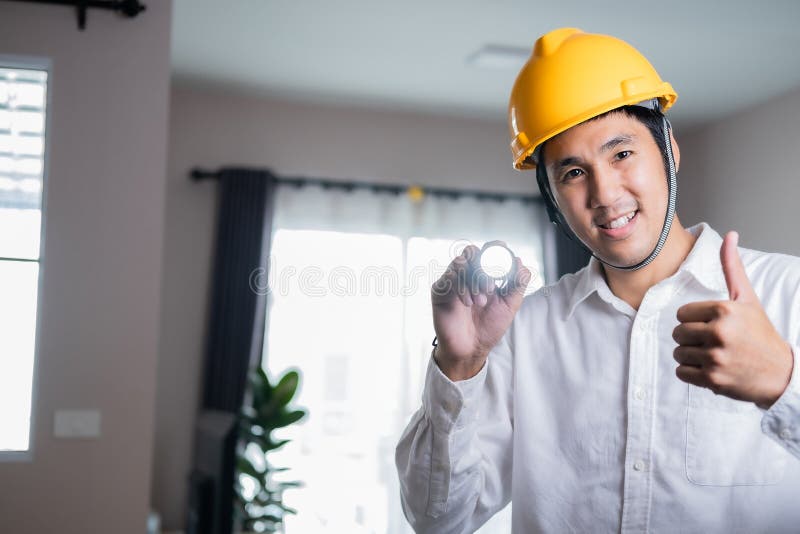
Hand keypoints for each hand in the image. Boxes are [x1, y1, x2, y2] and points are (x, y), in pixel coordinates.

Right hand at [431, 242, 531, 380]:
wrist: (471, 349)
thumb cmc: (490, 327)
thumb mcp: (509, 306)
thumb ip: (517, 284)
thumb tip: (521, 262)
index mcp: (484, 275)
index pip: (486, 252)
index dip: (494, 247)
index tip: (503, 248)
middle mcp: (467, 275)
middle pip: (471, 253)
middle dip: (483, 268)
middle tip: (490, 289)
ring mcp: (452, 281)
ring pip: (459, 263)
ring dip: (472, 280)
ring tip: (480, 302)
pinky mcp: (440, 290)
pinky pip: (448, 277)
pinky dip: (461, 288)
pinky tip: (467, 303)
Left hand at [672, 231, 793, 408]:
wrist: (780, 373)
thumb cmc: (760, 333)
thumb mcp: (747, 298)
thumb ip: (732, 267)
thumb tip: (730, 234)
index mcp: (724, 310)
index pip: (682, 314)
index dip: (694, 321)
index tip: (712, 326)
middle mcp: (719, 332)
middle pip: (677, 333)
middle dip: (691, 339)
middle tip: (714, 343)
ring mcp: (716, 357)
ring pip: (678, 353)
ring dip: (691, 356)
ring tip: (713, 355)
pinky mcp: (712, 379)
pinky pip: (682, 373)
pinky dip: (692, 373)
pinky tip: (711, 369)